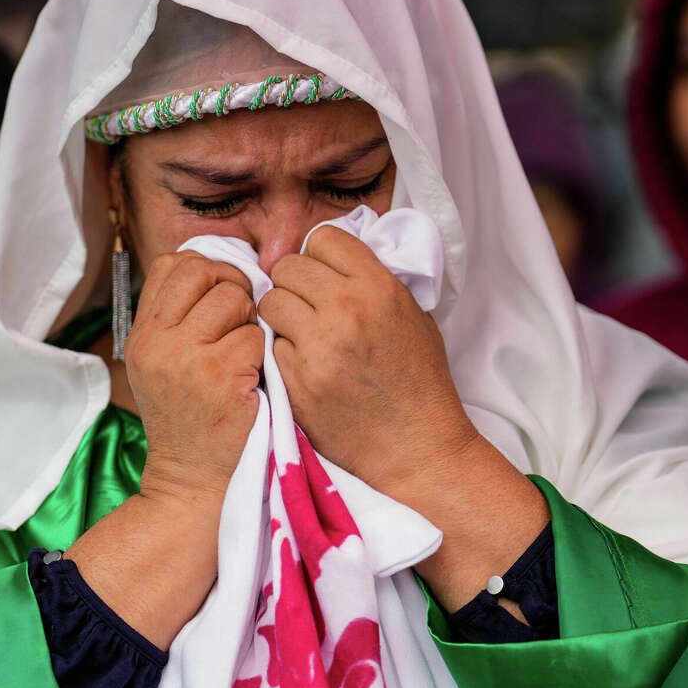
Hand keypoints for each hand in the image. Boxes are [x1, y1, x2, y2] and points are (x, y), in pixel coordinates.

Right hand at [125, 251, 263, 498]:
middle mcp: (156, 341)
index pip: (171, 264)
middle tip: (240, 322)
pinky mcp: (219, 377)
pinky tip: (252, 380)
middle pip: (204, 272)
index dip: (206, 270)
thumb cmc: (188, 419)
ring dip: (250, 323)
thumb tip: (220, 271)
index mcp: (141, 334)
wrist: (189, 479)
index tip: (221, 297)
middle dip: (233, 288)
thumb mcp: (162, 365)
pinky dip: (262, 356)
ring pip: (234, 300)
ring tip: (244, 355)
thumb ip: (179, 320)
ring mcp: (186, 358)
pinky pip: (255, 337)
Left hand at [257, 226, 478, 496]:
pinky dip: (280, 353)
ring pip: (270, 302)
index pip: (324, 238)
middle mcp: (346, 309)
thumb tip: (336, 260)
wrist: (415, 449)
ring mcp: (317, 346)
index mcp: (379, 287)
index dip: (320, 257)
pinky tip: (303, 367)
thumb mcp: (414, 317)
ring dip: (281, 317)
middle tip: (307, 308)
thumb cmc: (419, 383)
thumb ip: (376, 282)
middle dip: (295, 285)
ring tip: (302, 337)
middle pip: (288, 266)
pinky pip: (268, 345)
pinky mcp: (295, 379)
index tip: (324, 277)